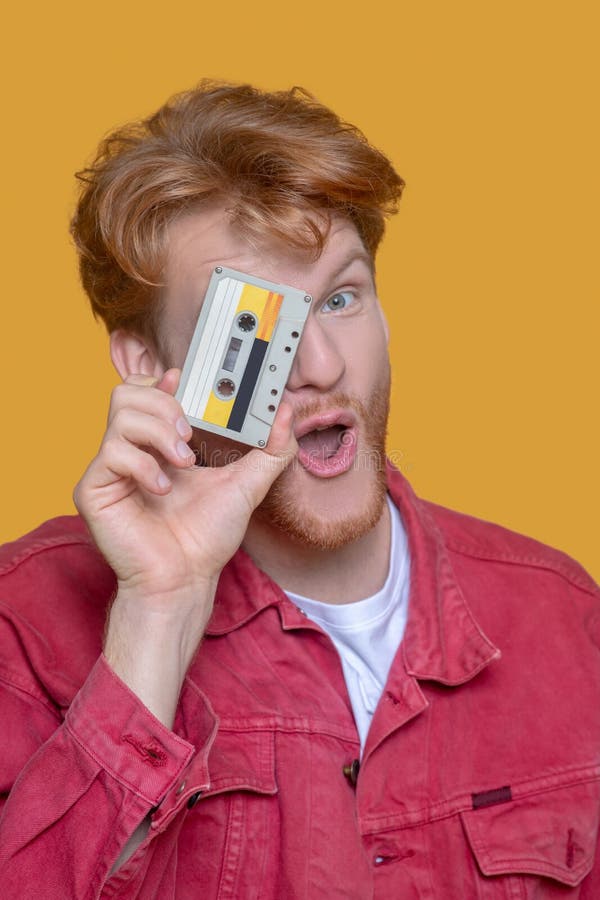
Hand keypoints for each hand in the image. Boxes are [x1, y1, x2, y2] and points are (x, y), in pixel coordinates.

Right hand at [74, 369, 296, 606]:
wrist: (186, 578)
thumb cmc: (207, 536)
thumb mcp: (249, 484)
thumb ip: (270, 448)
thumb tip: (286, 412)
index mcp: (160, 441)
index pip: (149, 390)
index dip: (165, 380)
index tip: (186, 380)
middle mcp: (132, 448)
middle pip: (128, 391)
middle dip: (165, 404)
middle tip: (190, 434)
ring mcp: (110, 467)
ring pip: (120, 414)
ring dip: (159, 432)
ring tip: (183, 463)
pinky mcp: (94, 489)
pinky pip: (111, 453)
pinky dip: (143, 465)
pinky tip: (163, 488)